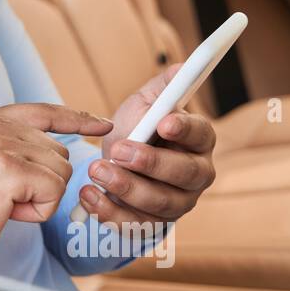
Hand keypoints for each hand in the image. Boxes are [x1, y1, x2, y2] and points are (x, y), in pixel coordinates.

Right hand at [0, 103, 112, 266]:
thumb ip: (7, 148)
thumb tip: (54, 151)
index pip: (41, 111)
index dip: (75, 119)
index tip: (102, 125)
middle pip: (58, 151)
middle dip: (42, 183)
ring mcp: (0, 144)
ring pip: (61, 172)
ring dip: (38, 199)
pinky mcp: (9, 170)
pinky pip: (54, 192)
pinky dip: (37, 212)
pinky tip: (4, 214)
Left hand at [78, 64, 216, 228]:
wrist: (116, 165)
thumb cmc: (137, 130)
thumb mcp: (145, 104)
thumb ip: (163, 87)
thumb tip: (183, 66)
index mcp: (198, 141)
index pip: (201, 134)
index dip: (184, 129)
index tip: (162, 122)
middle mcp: (197, 175)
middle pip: (185, 174)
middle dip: (151, 163)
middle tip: (118, 150)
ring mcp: (178, 203)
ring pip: (161, 203)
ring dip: (126, 187)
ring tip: (96, 170)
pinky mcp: (154, 224)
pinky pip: (136, 224)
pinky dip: (109, 211)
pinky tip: (88, 194)